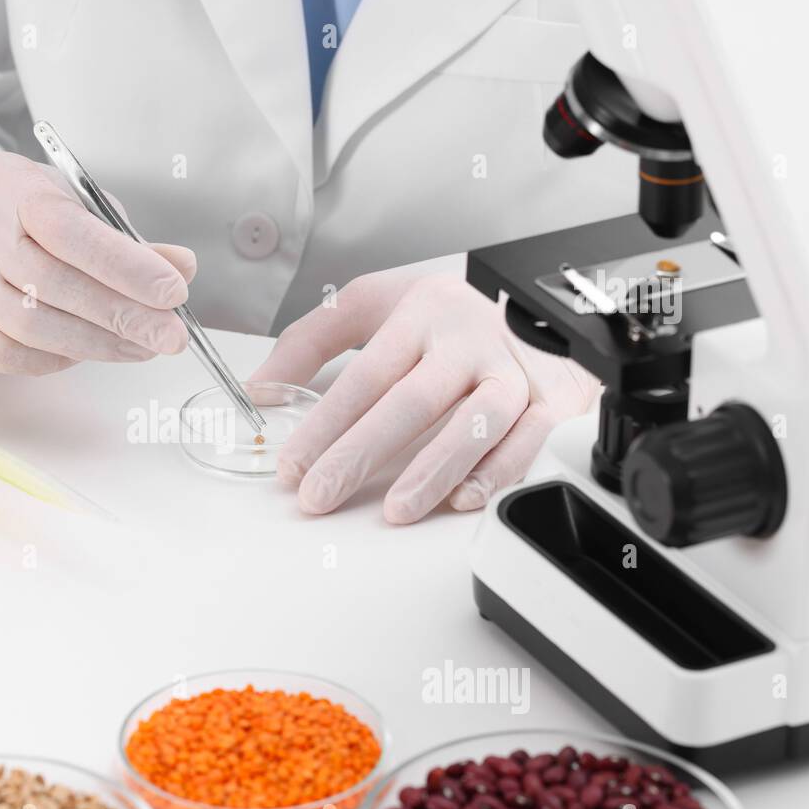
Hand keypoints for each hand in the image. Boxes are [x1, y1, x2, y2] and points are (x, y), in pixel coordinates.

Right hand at [0, 152, 194, 373]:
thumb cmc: (22, 207)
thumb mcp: (76, 201)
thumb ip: (127, 238)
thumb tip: (181, 268)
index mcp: (13, 188)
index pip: (70, 231)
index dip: (125, 266)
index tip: (173, 292)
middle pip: (50, 285)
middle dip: (120, 316)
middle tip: (168, 336)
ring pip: (25, 325)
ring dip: (92, 345)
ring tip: (137, 348)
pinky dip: (48, 360)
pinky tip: (83, 354)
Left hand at [249, 271, 598, 522]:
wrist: (534, 299)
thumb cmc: (444, 310)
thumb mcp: (372, 304)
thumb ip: (310, 342)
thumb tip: (258, 387)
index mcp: (420, 312)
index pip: (364, 377)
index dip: (324, 425)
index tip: (293, 466)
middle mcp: (467, 339)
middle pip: (411, 401)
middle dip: (360, 454)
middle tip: (321, 495)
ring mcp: (511, 368)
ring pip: (476, 422)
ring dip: (433, 470)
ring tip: (395, 509)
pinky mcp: (550, 397)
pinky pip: (526, 439)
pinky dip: (496, 473)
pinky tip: (463, 498)